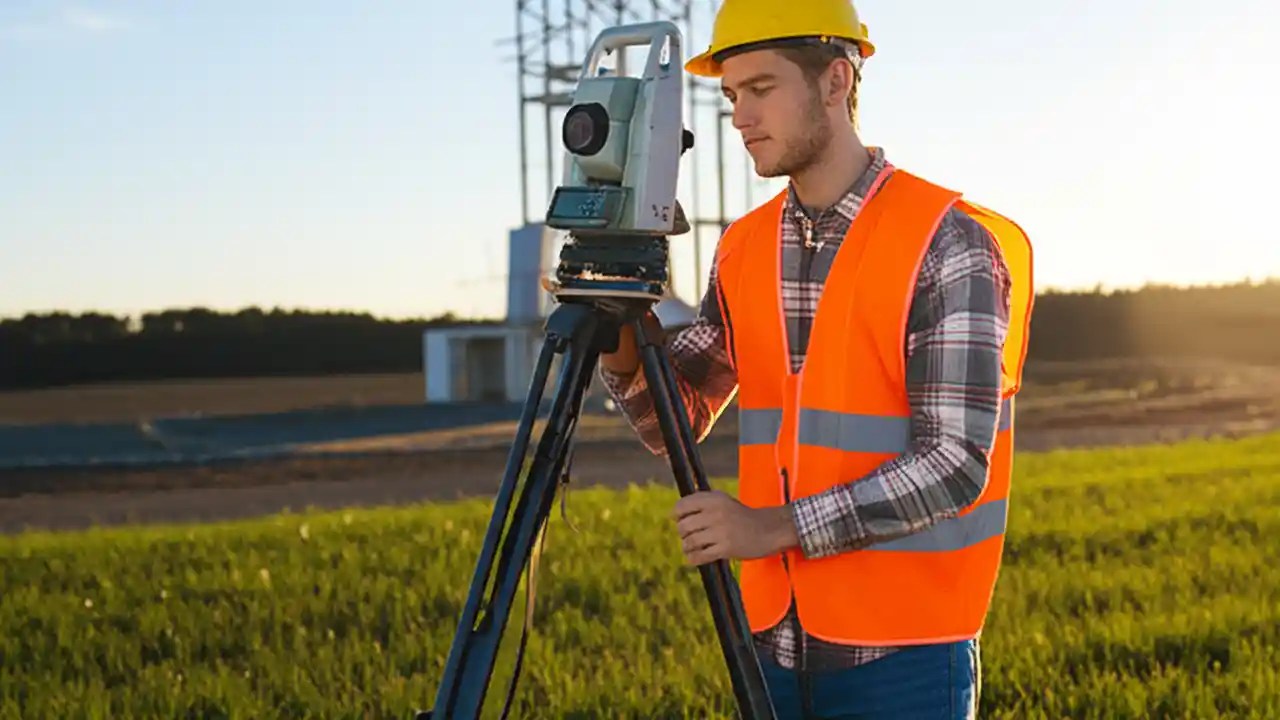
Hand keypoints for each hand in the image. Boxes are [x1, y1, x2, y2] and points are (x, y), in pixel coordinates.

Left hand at [670, 490, 798, 565]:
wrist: (768, 529)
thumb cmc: (743, 516)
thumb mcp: (724, 501)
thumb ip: (702, 503)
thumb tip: (676, 512)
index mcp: (714, 499)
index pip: (682, 506)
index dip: (677, 515)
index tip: (678, 520)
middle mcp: (715, 513)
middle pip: (683, 526)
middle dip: (682, 533)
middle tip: (688, 536)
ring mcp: (720, 531)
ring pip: (690, 542)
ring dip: (687, 547)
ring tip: (691, 548)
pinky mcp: (725, 548)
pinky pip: (700, 556)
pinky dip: (694, 558)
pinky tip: (695, 558)